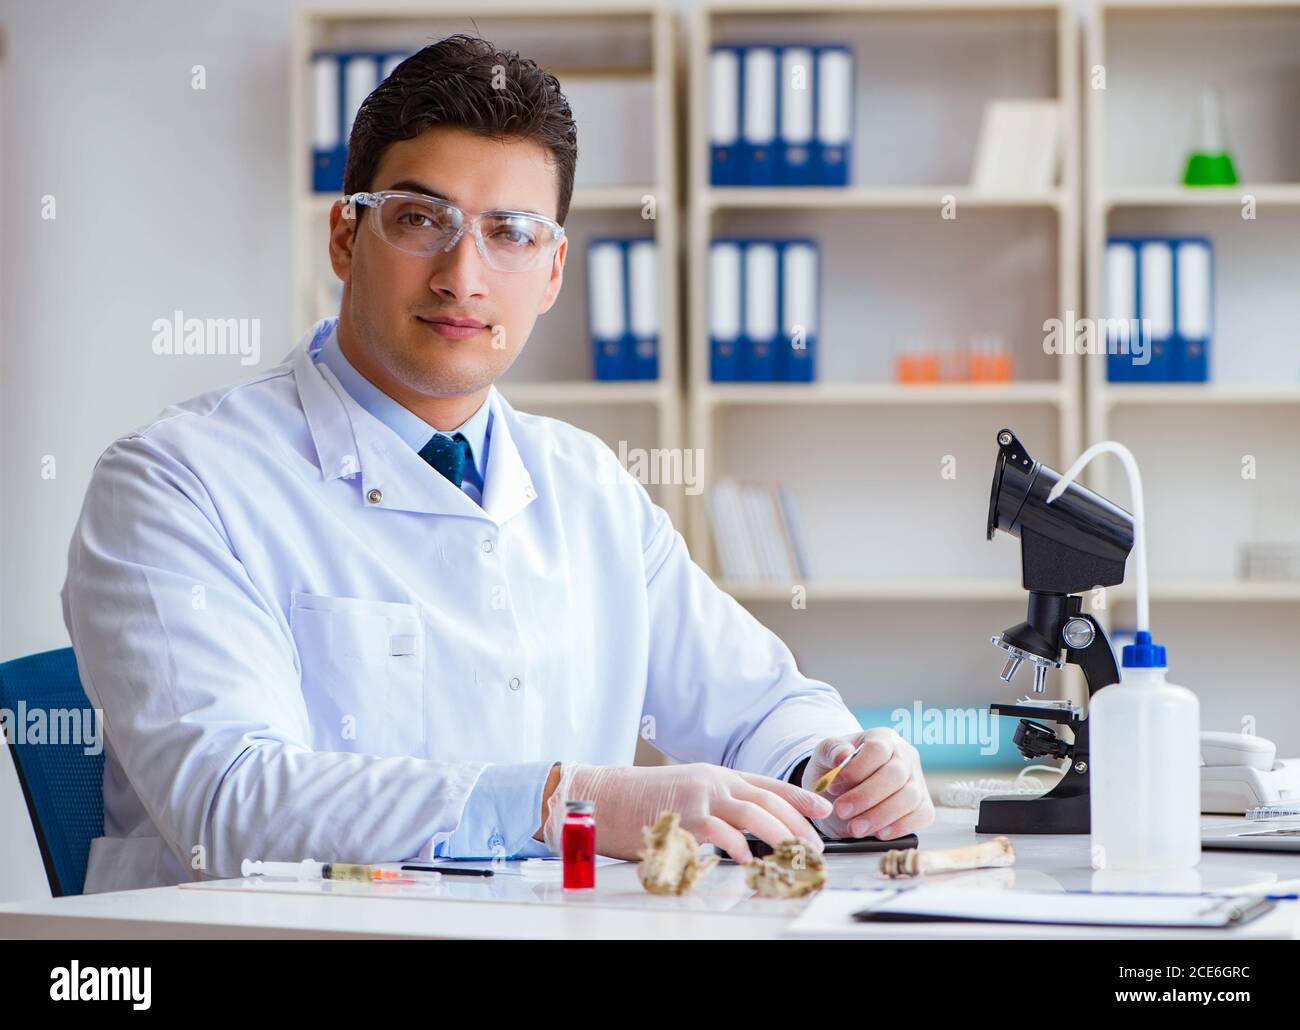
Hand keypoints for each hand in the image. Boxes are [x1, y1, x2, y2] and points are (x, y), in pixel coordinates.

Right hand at [542, 762, 833, 862]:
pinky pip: (718, 831)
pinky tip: (747, 860)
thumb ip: (716, 806)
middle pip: (768, 799)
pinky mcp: (682, 815)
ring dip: (779, 834)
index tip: (824, 810)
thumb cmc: (641, 799)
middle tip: (815, 846)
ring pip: (752, 812)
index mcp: (717, 775)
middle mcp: (714, 781)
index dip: (799, 796)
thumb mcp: (687, 792)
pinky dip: (736, 845)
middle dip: (798, 822)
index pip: (768, 784)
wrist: (602, 795)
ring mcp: (699, 796)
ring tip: (795, 853)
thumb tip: (744, 832)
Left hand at [801, 727, 934, 840]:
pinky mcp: (923, 804)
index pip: (878, 749)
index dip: (856, 769)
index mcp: (882, 738)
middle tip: (841, 811)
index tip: (833, 786)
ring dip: (880, 816)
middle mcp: (905, 755)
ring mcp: (917, 780)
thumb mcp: (824, 756)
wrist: (841, 794)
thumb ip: (831, 750)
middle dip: (866, 797)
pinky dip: (901, 827)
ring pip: (910, 797)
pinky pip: (922, 815)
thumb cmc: (835, 771)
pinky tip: (880, 834)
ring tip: (855, 828)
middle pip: (895, 774)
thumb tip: (843, 754)